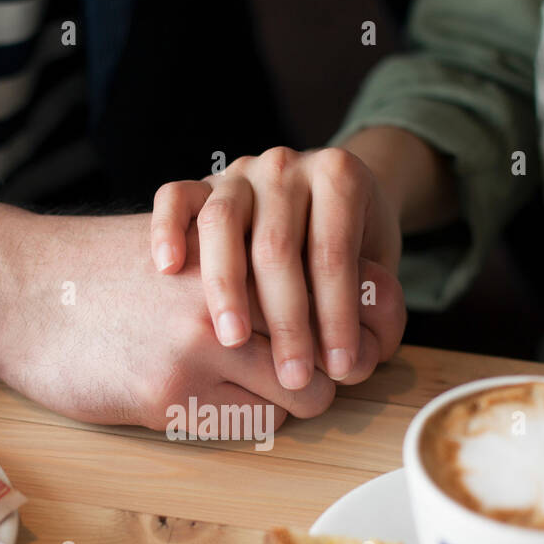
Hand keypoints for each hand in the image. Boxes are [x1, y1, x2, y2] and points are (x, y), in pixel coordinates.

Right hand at [0, 197, 347, 430]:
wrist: (22, 292)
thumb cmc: (105, 270)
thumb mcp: (187, 245)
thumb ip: (248, 263)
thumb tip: (322, 298)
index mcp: (241, 243)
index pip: (346, 287)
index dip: (361, 320)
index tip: (355, 339)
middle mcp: (233, 290)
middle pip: (337, 346)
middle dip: (334, 367)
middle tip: (314, 373)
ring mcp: (204, 346)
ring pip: (306, 394)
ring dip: (292, 398)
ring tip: (256, 387)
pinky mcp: (172, 397)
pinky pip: (252, 424)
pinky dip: (247, 418)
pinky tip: (211, 399)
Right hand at [150, 146, 404, 388]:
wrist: (317, 196)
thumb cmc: (346, 249)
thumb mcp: (375, 264)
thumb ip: (371, 303)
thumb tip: (354, 364)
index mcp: (339, 177)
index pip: (333, 256)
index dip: (338, 318)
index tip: (339, 370)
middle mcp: (285, 168)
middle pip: (276, 248)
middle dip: (286, 321)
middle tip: (292, 376)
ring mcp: (237, 176)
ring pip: (221, 226)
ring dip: (226, 288)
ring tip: (233, 341)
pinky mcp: (198, 186)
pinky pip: (175, 198)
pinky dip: (168, 229)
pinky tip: (169, 268)